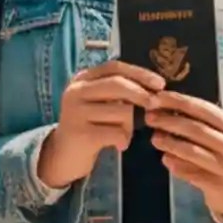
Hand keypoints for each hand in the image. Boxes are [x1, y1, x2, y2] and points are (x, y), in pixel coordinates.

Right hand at [37, 61, 165, 187]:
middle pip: (117, 84)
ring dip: (130, 126)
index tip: (160, 83)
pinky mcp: (81, 134)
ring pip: (121, 111)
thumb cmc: (88, 126)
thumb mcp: (97, 102)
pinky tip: (119, 145)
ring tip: (123, 135)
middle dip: (141, 94)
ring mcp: (76, 112)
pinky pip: (117, 132)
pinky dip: (124, 140)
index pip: (114, 68)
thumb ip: (117, 91)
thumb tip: (154, 87)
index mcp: (81, 79)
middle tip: (155, 104)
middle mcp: (75, 91)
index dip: (139, 73)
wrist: (62, 155)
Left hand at [145, 92, 222, 221]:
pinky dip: (176, 164)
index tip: (156, 98)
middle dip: (170, 121)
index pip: (204, 109)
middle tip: (150, 117)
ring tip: (154, 138)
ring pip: (193, 151)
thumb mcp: (220, 137)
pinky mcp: (217, 186)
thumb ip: (197, 123)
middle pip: (197, 129)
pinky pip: (191, 173)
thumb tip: (163, 107)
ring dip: (170, 143)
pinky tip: (165, 159)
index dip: (178, 101)